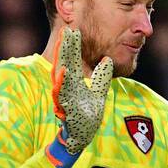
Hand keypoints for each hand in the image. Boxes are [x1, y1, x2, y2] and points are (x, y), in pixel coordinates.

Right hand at [51, 27, 112, 156]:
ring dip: (61, 60)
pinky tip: (63, 71)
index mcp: (74, 82)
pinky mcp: (65, 109)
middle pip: (64, 63)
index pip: (72, 60)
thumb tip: (107, 60)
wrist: (82, 137)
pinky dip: (61, 83)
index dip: (72, 46)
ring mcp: (65, 97)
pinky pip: (61, 94)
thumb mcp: (98, 93)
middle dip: (64, 47)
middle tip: (65, 31)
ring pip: (60, 76)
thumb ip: (102, 77)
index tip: (73, 30)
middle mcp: (67, 87)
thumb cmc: (87, 117)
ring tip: (62, 45)